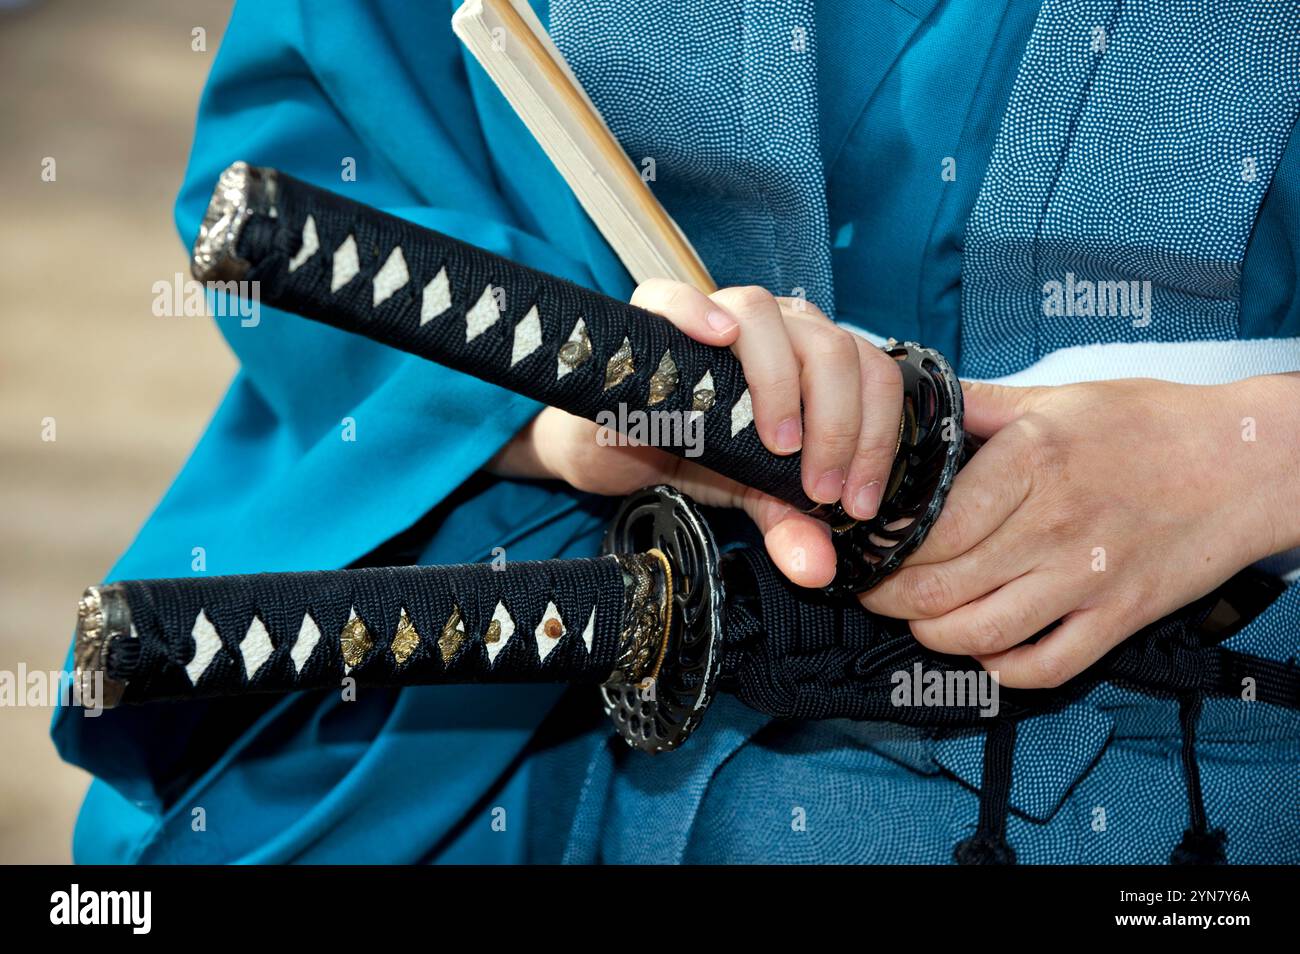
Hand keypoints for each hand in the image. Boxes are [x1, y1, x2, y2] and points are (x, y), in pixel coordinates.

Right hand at [488, 280, 902, 586]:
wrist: (613, 448)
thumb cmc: (694, 454)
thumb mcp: (751, 495)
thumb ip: (789, 525)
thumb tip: (820, 570)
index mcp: (813, 358)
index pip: (872, 376)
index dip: (877, 438)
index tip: (858, 503)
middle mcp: (776, 325)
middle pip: (831, 349)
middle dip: (838, 426)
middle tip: (820, 489)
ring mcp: (716, 312)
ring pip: (767, 315)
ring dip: (781, 383)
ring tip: (778, 443)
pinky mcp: (653, 314)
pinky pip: (676, 295)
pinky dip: (698, 310)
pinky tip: (716, 337)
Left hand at [861, 373, 1299, 687]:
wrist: (1248, 462)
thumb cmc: (1151, 423)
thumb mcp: (1061, 395)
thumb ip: (984, 404)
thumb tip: (922, 401)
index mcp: (1032, 460)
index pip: (933, 525)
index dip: (888, 546)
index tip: (867, 547)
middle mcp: (1052, 525)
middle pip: (942, 585)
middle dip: (890, 597)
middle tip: (873, 590)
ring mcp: (1086, 579)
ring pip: (980, 633)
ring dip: (932, 635)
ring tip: (916, 619)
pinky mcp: (1118, 618)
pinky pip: (1046, 667)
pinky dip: (1003, 669)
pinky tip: (985, 652)